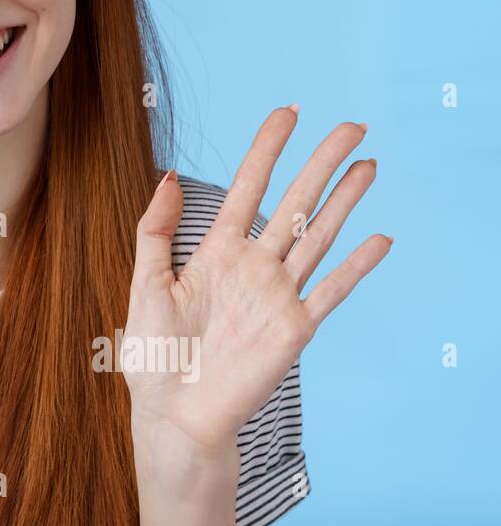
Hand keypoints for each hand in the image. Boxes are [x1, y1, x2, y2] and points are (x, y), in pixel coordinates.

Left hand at [124, 105, 391, 456]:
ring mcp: (277, 295)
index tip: (287, 113)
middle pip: (295, 202)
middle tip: (351, 126)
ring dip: (345, 201)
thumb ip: (156, 230)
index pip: (248, 188)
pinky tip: (378, 239)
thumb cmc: (154, 354)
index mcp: (217, 252)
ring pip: (318, 237)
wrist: (173, 413)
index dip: (267, 150)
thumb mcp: (146, 282)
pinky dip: (356, 266)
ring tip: (368, 165)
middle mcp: (253, 266)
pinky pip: (330, 291)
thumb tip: (169, 176)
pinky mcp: (294, 329)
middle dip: (322, 163)